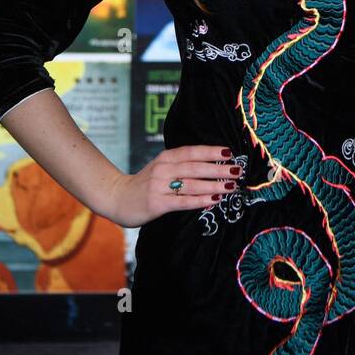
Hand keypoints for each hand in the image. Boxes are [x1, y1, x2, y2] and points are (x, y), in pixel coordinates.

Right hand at [105, 144, 241, 228]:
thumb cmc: (145, 183)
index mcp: (165, 158)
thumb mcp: (161, 168)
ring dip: (214, 185)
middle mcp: (162, 168)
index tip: (230, 152)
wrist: (117, 197)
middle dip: (218, 168)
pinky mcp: (156, 203)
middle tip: (237, 170)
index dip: (211, 151)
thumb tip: (213, 164)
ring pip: (191, 184)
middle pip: (195, 167)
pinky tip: (214, 199)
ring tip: (231, 186)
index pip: (192, 151)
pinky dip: (200, 200)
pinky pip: (183, 201)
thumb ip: (181, 165)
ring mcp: (159, 186)